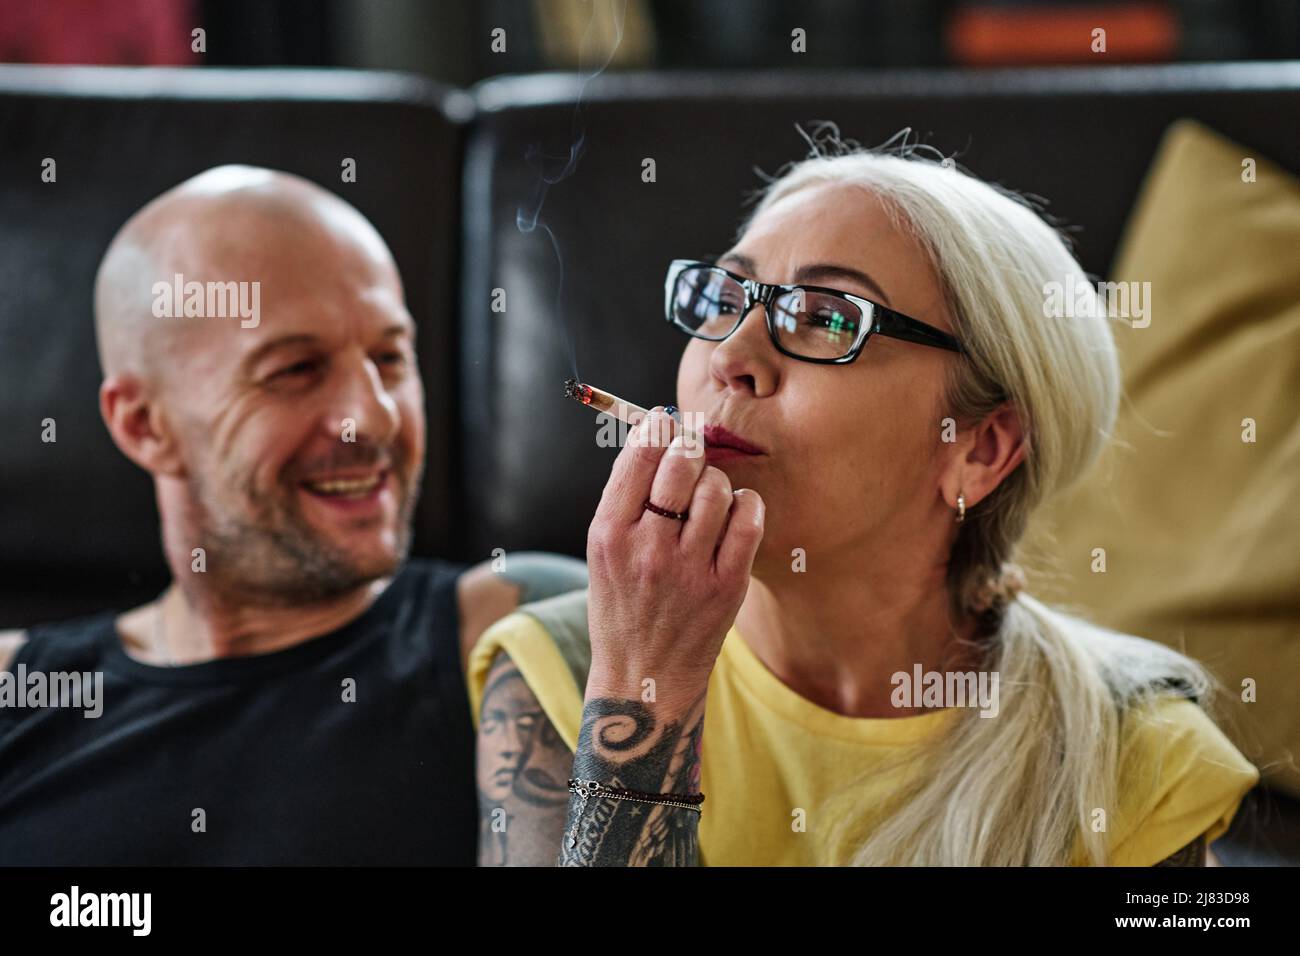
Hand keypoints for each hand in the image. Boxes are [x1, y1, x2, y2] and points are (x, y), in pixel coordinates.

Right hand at [585, 407, 764, 707]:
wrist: (644, 679)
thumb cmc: (623, 607)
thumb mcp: (603, 553)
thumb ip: (626, 498)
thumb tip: (657, 433)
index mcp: (609, 535)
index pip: (639, 456)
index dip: (658, 427)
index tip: (666, 421)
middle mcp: (647, 549)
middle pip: (680, 463)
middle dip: (690, 447)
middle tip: (692, 450)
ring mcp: (688, 570)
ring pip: (717, 488)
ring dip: (717, 481)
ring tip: (708, 496)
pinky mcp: (726, 587)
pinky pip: (749, 520)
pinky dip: (747, 505)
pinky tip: (736, 512)